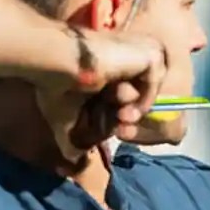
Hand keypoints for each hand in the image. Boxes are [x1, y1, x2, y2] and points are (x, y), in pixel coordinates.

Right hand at [35, 28, 166, 161]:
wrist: (56, 63)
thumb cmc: (55, 84)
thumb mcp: (65, 115)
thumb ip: (71, 136)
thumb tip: (71, 158)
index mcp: (112, 65)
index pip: (131, 94)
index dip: (125, 115)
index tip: (118, 133)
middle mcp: (128, 54)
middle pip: (143, 91)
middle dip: (134, 115)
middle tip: (122, 130)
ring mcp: (140, 51)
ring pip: (150, 87)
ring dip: (138, 109)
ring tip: (122, 118)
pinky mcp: (149, 54)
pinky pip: (155, 81)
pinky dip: (145, 99)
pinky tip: (127, 109)